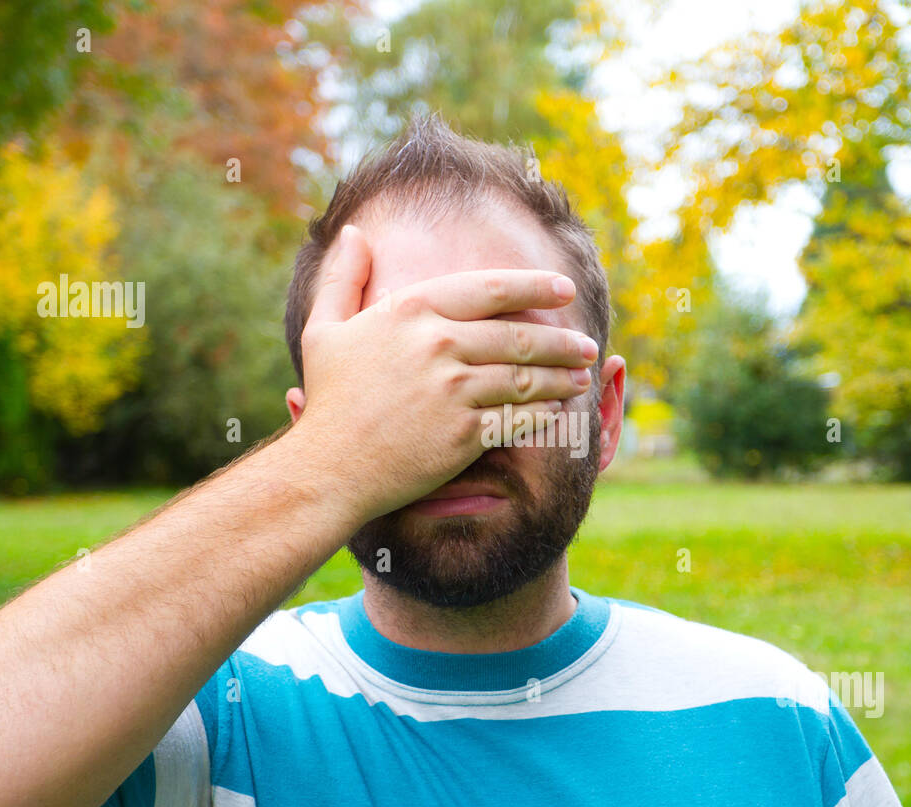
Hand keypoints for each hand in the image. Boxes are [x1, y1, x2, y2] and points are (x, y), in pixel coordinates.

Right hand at [289, 223, 597, 522]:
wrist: (329, 469)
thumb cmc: (329, 400)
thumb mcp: (324, 329)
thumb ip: (343, 278)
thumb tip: (354, 233)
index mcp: (412, 312)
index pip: (489, 288)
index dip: (534, 286)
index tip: (563, 288)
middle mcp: (438, 345)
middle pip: (518, 335)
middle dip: (561, 340)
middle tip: (586, 344)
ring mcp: (454, 390)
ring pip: (525, 377)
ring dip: (560, 377)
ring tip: (581, 376)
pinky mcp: (465, 432)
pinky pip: (517, 417)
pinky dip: (542, 413)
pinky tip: (556, 411)